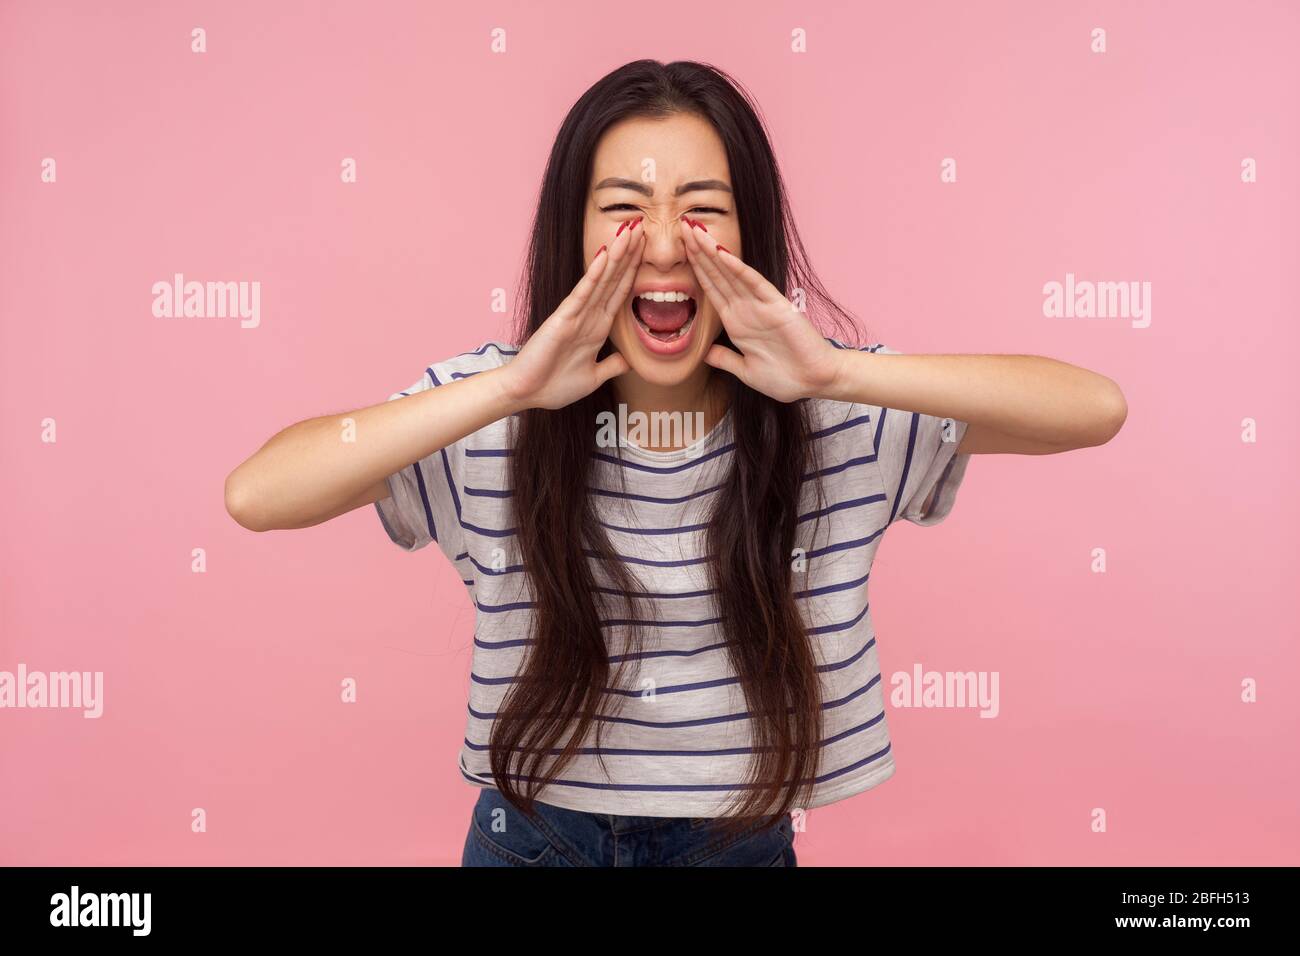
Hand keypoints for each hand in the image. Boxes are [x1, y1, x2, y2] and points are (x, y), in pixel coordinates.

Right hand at [501, 219, 644, 409]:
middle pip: (613, 279)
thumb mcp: (593, 377)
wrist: (527, 394)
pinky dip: (594, 274)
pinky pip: (582, 293)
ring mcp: (576, 315)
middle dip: (628, 254)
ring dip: (616, 255)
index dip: (634, 271)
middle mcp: (588, 316)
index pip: (620, 293)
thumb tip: (630, 362)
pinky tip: (604, 255)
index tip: (647, 250)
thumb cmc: (554, 386)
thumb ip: (611, 366)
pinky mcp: (562, 318)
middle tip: (643, 226)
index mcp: (597, 328)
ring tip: (629, 231)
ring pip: (601, 279)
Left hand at [680, 218, 843, 402]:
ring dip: (712, 252)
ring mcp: (759, 305)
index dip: (695, 269)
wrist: (814, 382)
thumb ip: (726, 359)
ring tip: (694, 231)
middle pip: (716, 274)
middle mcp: (745, 309)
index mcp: (736, 322)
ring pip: (730, 273)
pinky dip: (737, 268)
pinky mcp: (776, 306)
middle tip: (680, 226)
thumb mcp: (746, 371)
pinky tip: (721, 253)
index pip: (711, 289)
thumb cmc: (785, 377)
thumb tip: (705, 353)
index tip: (679, 250)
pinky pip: (753, 283)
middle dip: (698, 251)